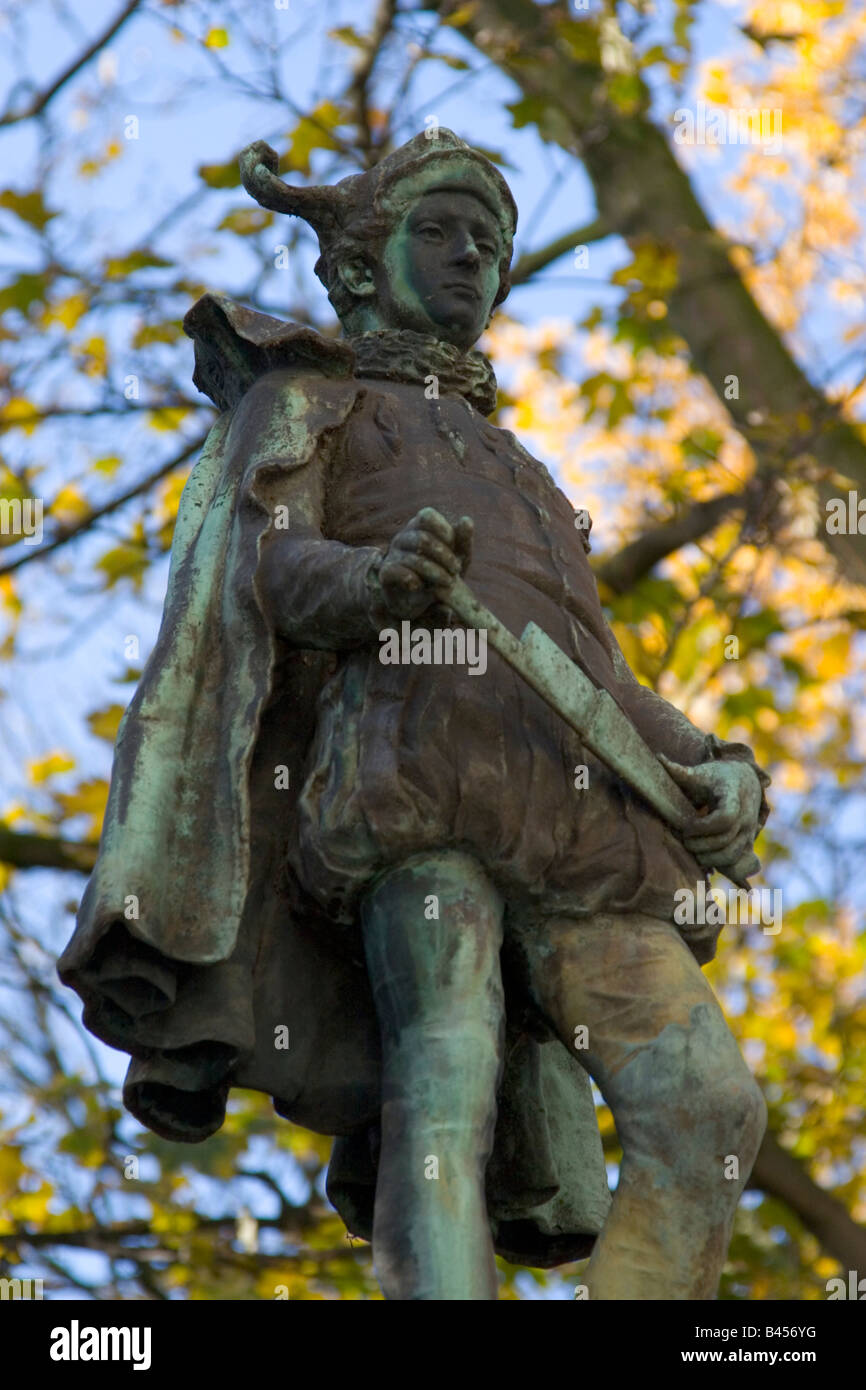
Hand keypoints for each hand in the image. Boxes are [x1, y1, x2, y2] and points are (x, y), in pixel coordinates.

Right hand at [377, 508, 472, 619]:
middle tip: (456, 570)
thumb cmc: (441, 573)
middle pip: (422, 539)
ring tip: (447, 583)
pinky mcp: (386, 573)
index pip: (427, 516)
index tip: (454, 547)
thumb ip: (463, 540)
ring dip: (435, 572)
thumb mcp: (458, 558)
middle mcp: (404, 537)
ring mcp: (393, 555)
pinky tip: (420, 586)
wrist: (419, 600)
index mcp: (420, 527)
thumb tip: (466, 520)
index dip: (443, 529)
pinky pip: (394, 571)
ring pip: (413, 559)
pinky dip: (410, 580)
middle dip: (444, 556)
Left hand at [659, 755, 762, 874]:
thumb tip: (658, 757)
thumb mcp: (700, 773)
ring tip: (692, 849)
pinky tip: (702, 855)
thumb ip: (679, 770)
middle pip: (725, 840)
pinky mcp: (748, 842)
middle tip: (684, 840)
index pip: (724, 819)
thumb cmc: (716, 777)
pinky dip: (718, 862)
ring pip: (732, 854)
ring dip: (709, 857)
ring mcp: (749, 831)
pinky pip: (735, 860)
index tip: (686, 826)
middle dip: (701, 845)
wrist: (743, 781)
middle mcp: (746, 816)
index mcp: (734, 797)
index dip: (703, 827)